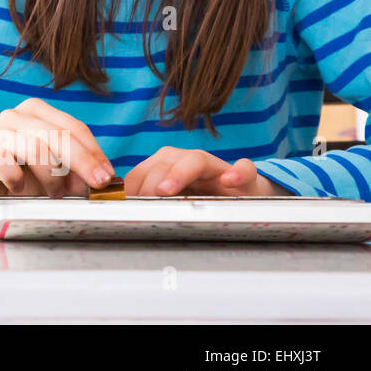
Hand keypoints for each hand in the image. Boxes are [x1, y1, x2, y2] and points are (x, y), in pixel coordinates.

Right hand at [0, 97, 115, 205]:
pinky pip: (3, 162)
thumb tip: (102, 179)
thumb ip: (74, 169)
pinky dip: (17, 178)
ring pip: (34, 147)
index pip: (73, 127)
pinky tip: (19, 188)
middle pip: (57, 134)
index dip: (94, 152)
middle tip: (95, 184)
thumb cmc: (17, 174)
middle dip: (81, 161)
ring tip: (55, 194)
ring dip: (51, 176)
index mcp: (36, 112)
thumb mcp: (51, 169)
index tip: (107, 176)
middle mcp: (15, 116)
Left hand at [123, 147, 292, 196]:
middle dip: (151, 179)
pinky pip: (244, 169)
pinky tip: (229, 181)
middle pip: (167, 160)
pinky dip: (237, 172)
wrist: (245, 196)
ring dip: (179, 173)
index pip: (147, 168)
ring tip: (166, 190)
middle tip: (143, 198)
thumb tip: (125, 211)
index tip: (125, 201)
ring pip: (197, 159)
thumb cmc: (206, 198)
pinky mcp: (245, 177)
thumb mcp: (175, 201)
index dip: (134, 183)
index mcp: (171, 166)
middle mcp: (191, 162)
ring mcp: (218, 168)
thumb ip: (152, 201)